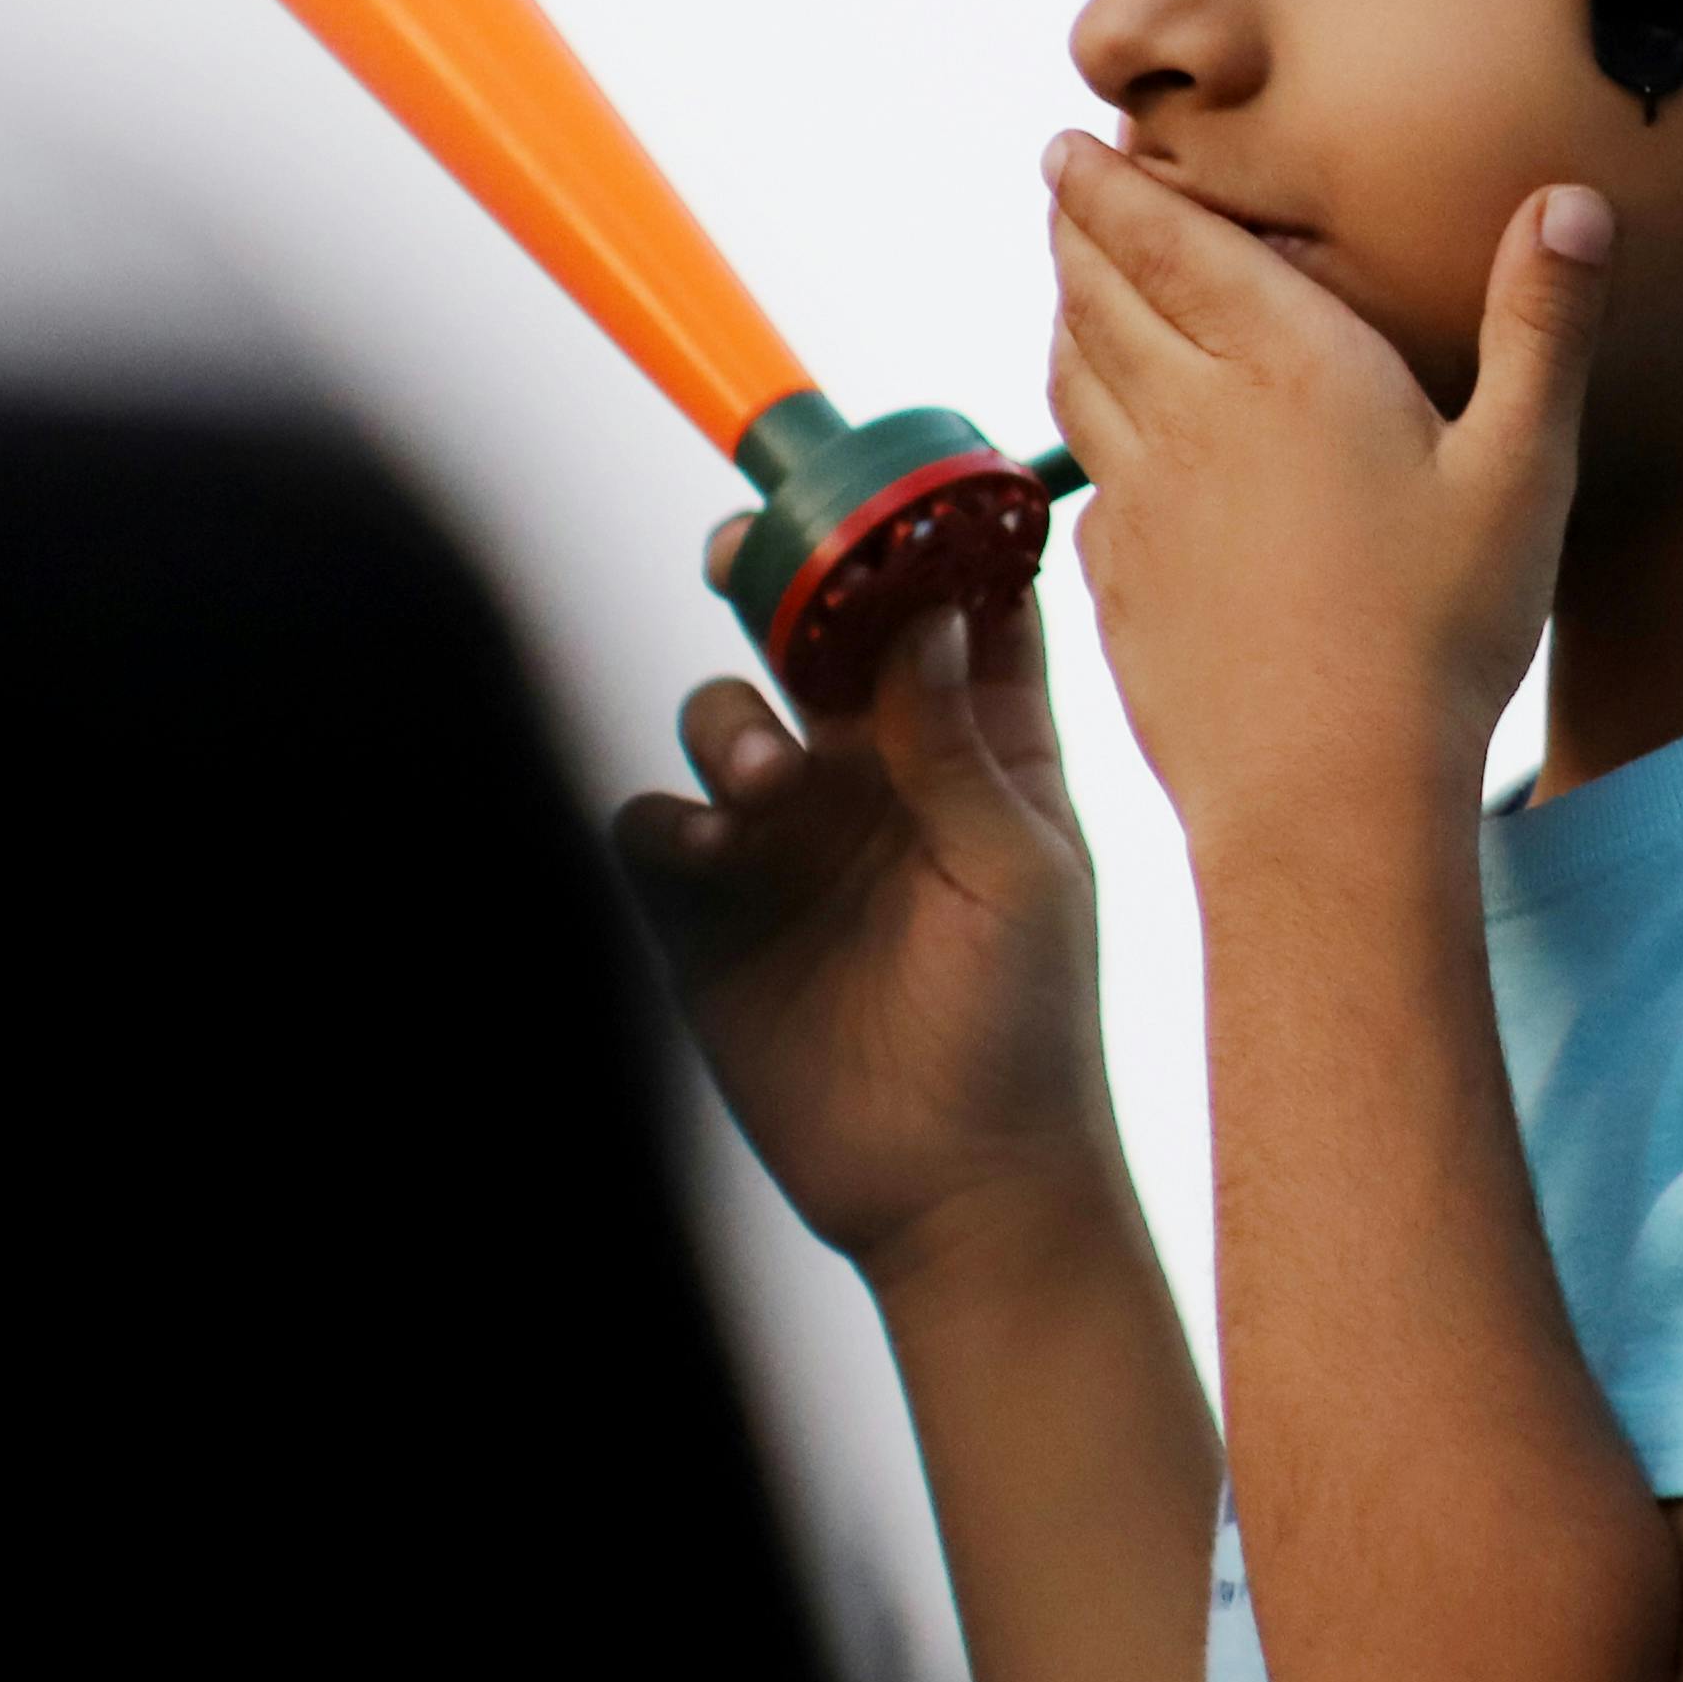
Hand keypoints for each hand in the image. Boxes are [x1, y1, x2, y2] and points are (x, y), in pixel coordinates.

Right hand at [613, 532, 1107, 1286]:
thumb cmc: (1028, 1030)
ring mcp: (788, 838)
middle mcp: (875, 773)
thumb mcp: (1019, 873)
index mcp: (976, 748)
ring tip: (762, 779)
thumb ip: (959, 745)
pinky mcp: (712, 913)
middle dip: (770, 580)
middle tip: (738, 553)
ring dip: (726, 718)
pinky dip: (666, 816)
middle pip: (807, 635)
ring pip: (722, 711)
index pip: (948, 609)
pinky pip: (654, 822)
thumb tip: (925, 616)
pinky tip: (709, 851)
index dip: (919, 541)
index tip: (882, 490)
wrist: (958, 1190)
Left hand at [1044, 137, 1612, 837]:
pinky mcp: (1120, 583)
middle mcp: (1190, 416)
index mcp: (1285, 365)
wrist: (1327, 798)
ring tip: (1070, 285)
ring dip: (1065, 314)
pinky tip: (1102, 440)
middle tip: (1060, 189)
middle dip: (1076, 230)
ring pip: (1075, 376)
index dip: (1110, 185)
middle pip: (1100, 294)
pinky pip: (1085, 480)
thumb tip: (1572, 203)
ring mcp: (1141, 503)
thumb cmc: (1440, 636)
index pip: (1165, 241)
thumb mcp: (1519, 473)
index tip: (1071, 141)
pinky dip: (1077, 428)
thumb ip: (1540, 328)